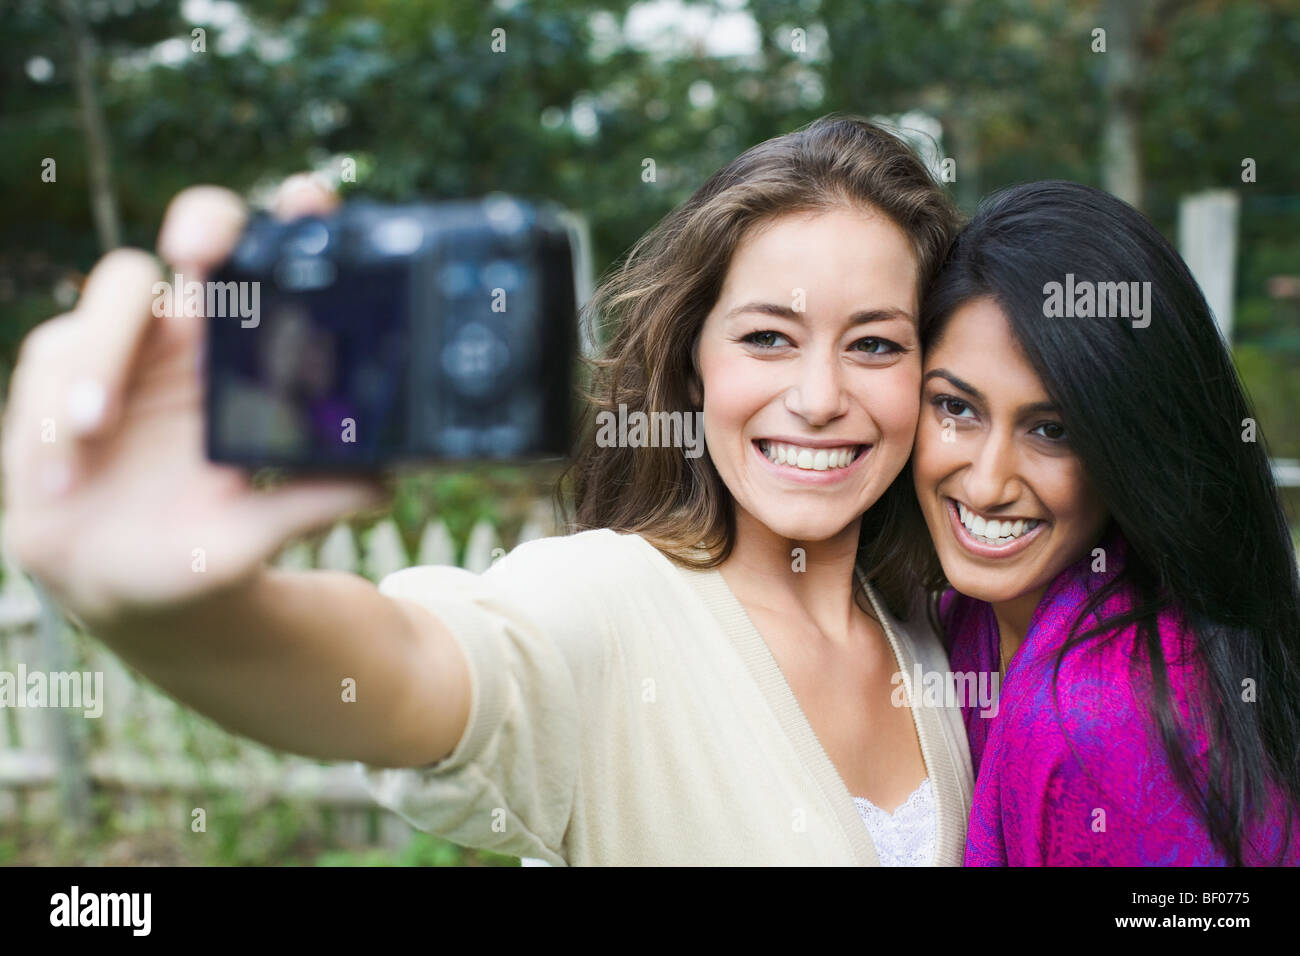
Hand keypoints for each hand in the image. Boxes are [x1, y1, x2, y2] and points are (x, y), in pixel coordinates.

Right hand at [2, 174, 383, 628]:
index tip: (309, 205)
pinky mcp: (56, 387)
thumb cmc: (206, 552)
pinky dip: (50, 413)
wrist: (135, 599)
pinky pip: (46, 369)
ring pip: (107, 305)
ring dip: (99, 356)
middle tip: (198, 254)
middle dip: (200, 229)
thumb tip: (382, 484)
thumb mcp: (260, 530)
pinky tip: (61, 468)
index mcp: (244, 362)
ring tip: (97, 426)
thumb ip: (312, 501)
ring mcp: (120, 356)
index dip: (290, 223)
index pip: (272, 272)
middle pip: (191, 243)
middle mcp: (187, 342)